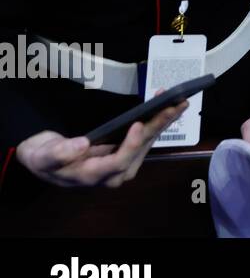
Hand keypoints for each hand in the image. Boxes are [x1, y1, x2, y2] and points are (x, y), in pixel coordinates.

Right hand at [15, 101, 186, 187]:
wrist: (45, 159)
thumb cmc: (44, 157)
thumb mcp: (44, 155)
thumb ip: (60, 152)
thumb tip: (81, 146)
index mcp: (93, 175)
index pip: (119, 162)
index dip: (130, 145)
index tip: (137, 124)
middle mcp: (113, 174)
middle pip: (140, 150)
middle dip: (158, 126)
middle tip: (174, 105)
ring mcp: (122, 164)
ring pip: (147, 143)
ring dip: (162, 122)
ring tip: (177, 102)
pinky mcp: (126, 153)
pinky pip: (144, 138)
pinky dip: (156, 122)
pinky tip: (166, 107)